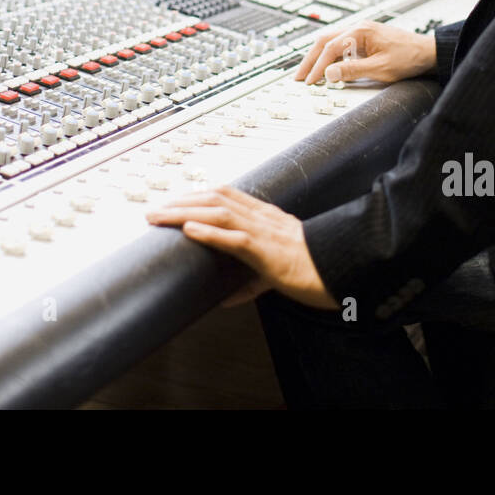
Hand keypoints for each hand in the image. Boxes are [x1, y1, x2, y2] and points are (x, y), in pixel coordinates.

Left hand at [145, 185, 336, 309]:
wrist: (340, 271)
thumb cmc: (314, 270)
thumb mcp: (275, 272)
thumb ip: (249, 281)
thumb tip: (225, 298)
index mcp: (266, 218)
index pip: (226, 196)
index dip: (197, 195)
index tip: (175, 201)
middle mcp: (262, 218)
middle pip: (214, 199)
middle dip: (181, 201)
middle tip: (155, 210)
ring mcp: (263, 232)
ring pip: (218, 213)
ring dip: (184, 212)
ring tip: (160, 217)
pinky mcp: (266, 250)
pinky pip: (234, 237)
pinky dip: (209, 232)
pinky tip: (189, 230)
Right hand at [294, 20, 435, 84]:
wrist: (427, 52)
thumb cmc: (409, 57)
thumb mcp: (380, 68)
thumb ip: (353, 70)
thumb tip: (329, 74)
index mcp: (360, 32)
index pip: (330, 49)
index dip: (318, 66)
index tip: (310, 81)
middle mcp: (358, 28)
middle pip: (324, 41)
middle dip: (310, 60)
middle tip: (299, 77)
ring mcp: (360, 32)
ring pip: (330, 42)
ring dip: (317, 57)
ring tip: (307, 73)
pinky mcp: (363, 39)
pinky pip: (339, 45)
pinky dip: (328, 56)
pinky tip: (325, 67)